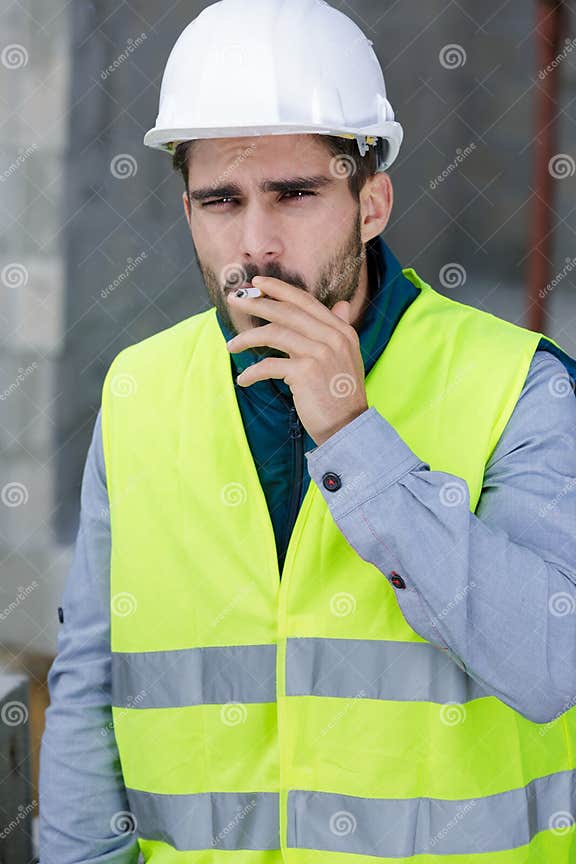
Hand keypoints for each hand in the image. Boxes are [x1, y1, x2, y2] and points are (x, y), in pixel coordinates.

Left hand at [225, 275, 368, 446]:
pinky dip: (253, 372)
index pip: (305, 301)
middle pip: (286, 312)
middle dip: (256, 303)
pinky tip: (244, 379)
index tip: (257, 283)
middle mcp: (332, 337)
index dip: (279, 289)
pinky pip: (269, 365)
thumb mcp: (347, 356)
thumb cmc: (342, 394)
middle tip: (234, 300)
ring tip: (232, 346)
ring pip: (274, 334)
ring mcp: (319, 353)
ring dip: (247, 339)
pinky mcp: (305, 373)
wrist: (349, 426)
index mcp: (340, 330)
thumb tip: (341, 304)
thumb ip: (340, 328)